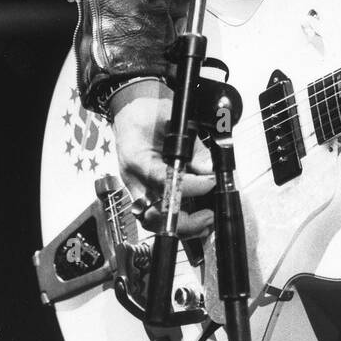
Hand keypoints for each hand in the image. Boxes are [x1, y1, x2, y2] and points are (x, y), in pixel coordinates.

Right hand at [111, 82, 214, 238]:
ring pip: (154, 223)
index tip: (210, 182)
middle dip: (185, 222)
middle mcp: (133, 180)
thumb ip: (191, 146)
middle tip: (209, 215)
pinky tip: (195, 222)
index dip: (190, 186)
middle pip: (155, 215)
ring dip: (181, 228)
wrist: (130, 112)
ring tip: (206, 221)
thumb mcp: (172, 120)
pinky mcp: (141, 196)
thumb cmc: (148, 113)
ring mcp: (135, 190)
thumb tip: (208, 168)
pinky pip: (155, 218)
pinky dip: (175, 224)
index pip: (162, 181)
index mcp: (136, 159)